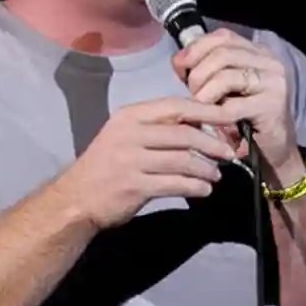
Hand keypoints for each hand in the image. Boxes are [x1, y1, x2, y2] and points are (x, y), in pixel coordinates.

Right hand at [56, 97, 237, 229]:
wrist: (76, 199)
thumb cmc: (105, 166)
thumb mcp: (125, 136)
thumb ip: (157, 128)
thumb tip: (200, 126)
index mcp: (130, 116)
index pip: (176, 106)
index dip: (207, 111)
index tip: (229, 117)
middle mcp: (130, 134)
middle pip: (184, 133)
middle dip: (213, 144)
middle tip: (229, 153)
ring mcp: (131, 160)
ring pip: (183, 160)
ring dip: (206, 169)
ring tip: (216, 175)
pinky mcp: (135, 186)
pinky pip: (176, 183)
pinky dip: (195, 187)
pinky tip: (204, 190)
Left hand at [172, 28, 299, 172]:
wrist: (274, 150)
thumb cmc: (244, 117)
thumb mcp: (225, 87)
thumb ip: (207, 68)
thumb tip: (179, 60)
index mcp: (257, 51)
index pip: (222, 36)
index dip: (196, 48)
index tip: (180, 67)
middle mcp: (269, 62)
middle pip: (221, 54)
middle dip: (197, 74)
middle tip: (191, 93)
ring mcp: (273, 83)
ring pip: (225, 76)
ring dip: (203, 94)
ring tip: (200, 107)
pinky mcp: (272, 107)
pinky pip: (231, 107)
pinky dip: (212, 114)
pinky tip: (207, 121)